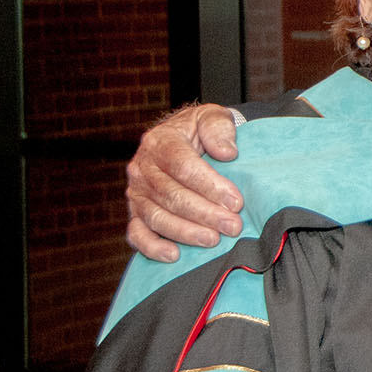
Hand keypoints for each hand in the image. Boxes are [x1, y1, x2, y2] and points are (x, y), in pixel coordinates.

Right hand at [126, 104, 245, 261]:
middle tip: (232, 226)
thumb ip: (219, 129)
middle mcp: (142, 168)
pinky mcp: (135, 212)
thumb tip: (227, 153)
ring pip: (157, 216)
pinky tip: (173, 255)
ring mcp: (136, 193)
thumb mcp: (212, 117)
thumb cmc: (200, 130)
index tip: (236, 201)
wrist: (183, 137)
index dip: (210, 186)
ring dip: (186, 232)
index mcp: (160, 142)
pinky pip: (137, 233)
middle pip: (172, 195)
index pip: (183, 166)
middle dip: (205, 213)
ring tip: (213, 240)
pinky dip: (152, 247)